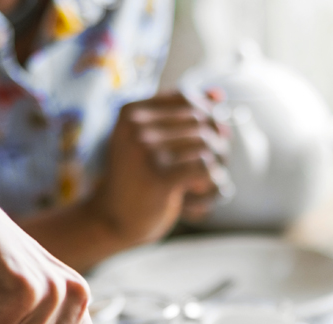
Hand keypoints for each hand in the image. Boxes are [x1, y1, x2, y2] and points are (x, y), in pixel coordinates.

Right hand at [89, 89, 227, 245]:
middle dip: (218, 142)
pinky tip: (202, 193)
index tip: (214, 137)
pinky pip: (206, 167)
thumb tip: (220, 94)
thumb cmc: (138, 180)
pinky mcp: (159, 177)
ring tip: (210, 180)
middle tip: (219, 163)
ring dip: (219, 164)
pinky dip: (214, 181)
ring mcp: (146, 151)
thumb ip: (184, 117)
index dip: (209, 116)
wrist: (112, 221)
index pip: (186, 99)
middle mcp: (137, 127)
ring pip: (207, 143)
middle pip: (201, 121)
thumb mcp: (154, 143)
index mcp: (132, 112)